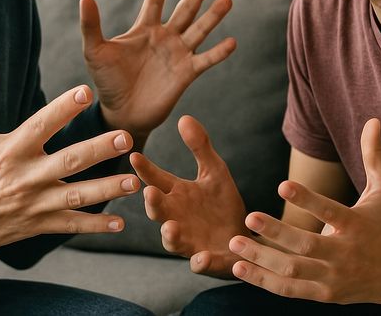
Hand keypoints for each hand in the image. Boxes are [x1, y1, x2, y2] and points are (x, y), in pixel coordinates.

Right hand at [0, 51, 139, 256]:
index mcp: (10, 150)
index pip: (41, 125)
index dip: (63, 108)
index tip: (86, 91)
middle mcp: (25, 177)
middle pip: (69, 162)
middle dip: (99, 150)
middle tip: (126, 137)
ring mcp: (34, 204)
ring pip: (77, 196)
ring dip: (107, 189)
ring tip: (135, 181)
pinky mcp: (37, 225)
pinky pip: (70, 225)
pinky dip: (95, 225)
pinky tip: (120, 222)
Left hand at [80, 0, 235, 140]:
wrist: (120, 113)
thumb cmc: (106, 82)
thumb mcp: (94, 51)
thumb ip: (91, 25)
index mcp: (144, 29)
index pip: (156, 0)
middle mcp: (165, 38)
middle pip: (185, 10)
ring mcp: (178, 55)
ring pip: (199, 30)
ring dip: (213, 16)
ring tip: (227, 0)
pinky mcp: (186, 74)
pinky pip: (206, 60)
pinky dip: (219, 52)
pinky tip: (232, 41)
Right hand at [130, 115, 248, 277]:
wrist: (245, 237)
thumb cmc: (221, 204)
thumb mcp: (214, 171)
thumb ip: (200, 146)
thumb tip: (184, 117)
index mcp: (177, 195)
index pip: (156, 180)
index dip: (146, 169)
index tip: (135, 155)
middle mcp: (176, 218)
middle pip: (158, 211)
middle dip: (153, 203)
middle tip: (149, 192)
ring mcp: (189, 241)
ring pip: (172, 240)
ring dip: (170, 235)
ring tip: (171, 227)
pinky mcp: (207, 260)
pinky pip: (200, 264)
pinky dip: (200, 263)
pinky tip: (201, 258)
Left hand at [228, 119, 380, 306]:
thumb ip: (374, 156)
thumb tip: (372, 120)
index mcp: (357, 226)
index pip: (330, 211)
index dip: (306, 199)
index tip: (282, 184)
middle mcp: (345, 254)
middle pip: (306, 246)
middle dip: (276, 232)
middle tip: (249, 217)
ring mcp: (334, 278)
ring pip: (293, 271)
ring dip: (262, 258)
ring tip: (235, 241)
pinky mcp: (325, 295)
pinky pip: (290, 290)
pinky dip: (264, 280)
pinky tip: (240, 266)